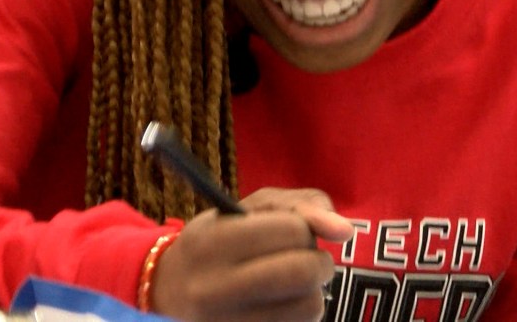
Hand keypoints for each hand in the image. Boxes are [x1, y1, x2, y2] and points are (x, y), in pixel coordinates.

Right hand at [150, 188, 353, 320]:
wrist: (171, 290)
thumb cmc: (220, 239)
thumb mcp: (251, 208)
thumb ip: (302, 206)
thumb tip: (345, 231)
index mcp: (213, 241)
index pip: (291, 230)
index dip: (302, 228)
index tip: (292, 232)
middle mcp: (215, 288)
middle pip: (303, 272)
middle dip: (318, 261)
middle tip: (308, 259)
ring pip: (309, 306)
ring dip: (312, 291)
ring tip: (290, 283)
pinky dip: (301, 313)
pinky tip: (282, 304)